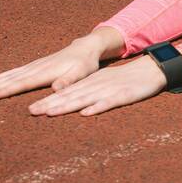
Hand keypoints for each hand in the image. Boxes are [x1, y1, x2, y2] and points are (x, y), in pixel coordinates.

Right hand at [0, 38, 102, 99]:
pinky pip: (16, 71)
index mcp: (47, 72)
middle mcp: (37, 68)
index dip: (8, 89)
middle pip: (14, 79)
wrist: (84, 48)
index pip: (24, 83)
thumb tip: (56, 89)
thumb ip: (68, 81)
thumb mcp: (81, 73)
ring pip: (12, 75)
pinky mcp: (35, 65)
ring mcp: (35, 66)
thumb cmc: (84, 64)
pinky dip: (4, 76)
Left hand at [27, 58, 168, 116]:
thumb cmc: (126, 79)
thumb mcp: (104, 82)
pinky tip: (87, 113)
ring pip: (84, 99)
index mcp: (90, 83)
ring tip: (50, 113)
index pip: (65, 93)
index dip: (48, 101)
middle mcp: (95, 86)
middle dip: (50, 104)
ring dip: (67, 106)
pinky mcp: (124, 95)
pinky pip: (109, 102)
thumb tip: (73, 103)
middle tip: (31, 111)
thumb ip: (88, 91)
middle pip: (70, 96)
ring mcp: (109, 90)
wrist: (151, 69)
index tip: (31, 109)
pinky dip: (97, 107)